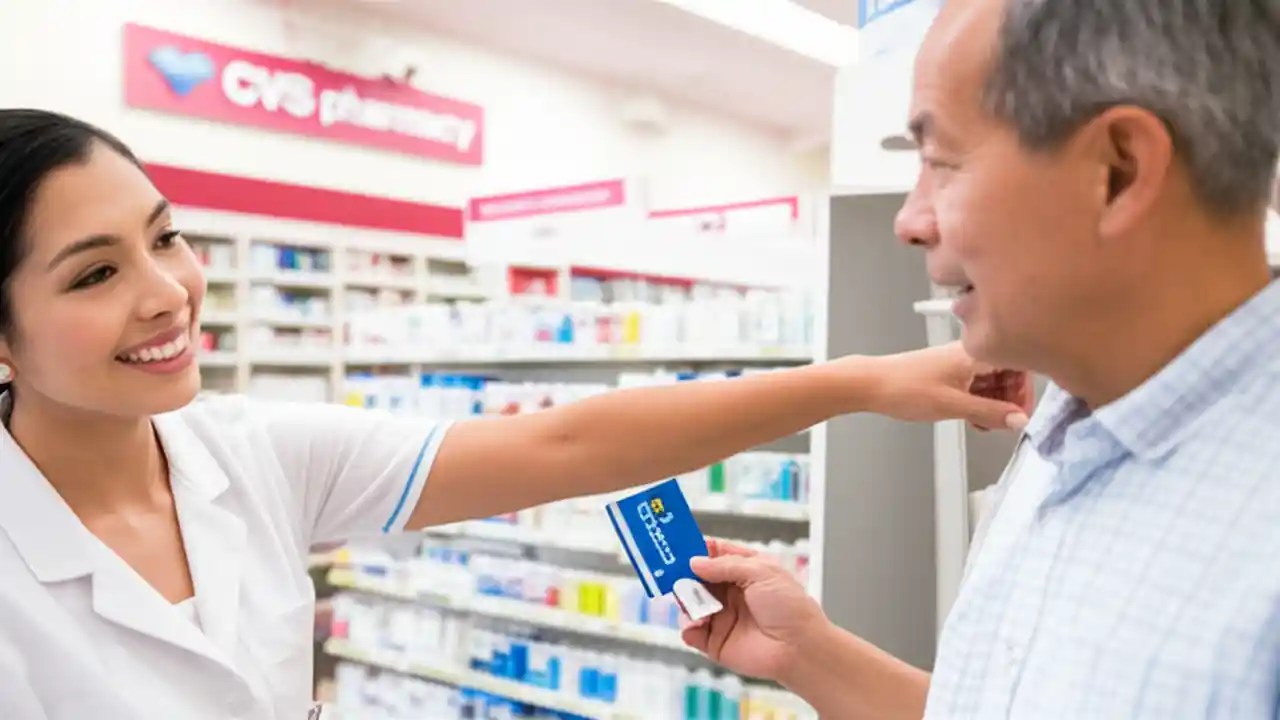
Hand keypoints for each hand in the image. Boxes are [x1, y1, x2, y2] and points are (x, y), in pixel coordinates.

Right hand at [682, 539, 829, 682]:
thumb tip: (694, 563)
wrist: (799, 648)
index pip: (716, 554)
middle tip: (670, 571)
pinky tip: (696, 623)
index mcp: (745, 571)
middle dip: (683, 574)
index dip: (698, 548)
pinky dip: (688, 627)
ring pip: (691, 603)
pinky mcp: (716, 641)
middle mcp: (731, 592)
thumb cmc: (789, 606)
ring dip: (686, 600)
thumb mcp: (761, 572)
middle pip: (697, 578)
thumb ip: (725, 565)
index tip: (679, 544)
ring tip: (690, 600)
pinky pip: (692, 632)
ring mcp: (722, 617)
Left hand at [858, 342, 1032, 430]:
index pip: (1018, 361)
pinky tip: (973, 418)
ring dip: (994, 403)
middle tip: (1005, 421)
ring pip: (991, 381)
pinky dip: (979, 402)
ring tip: (986, 423)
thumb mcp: (953, 405)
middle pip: (1007, 372)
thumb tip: (1020, 420)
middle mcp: (968, 354)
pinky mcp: (948, 373)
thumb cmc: (904, 388)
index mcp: (973, 353)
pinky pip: (975, 385)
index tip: (1023, 410)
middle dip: (1010, 398)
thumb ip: (990, 413)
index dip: (1026, 388)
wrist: (870, 384)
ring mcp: (958, 363)